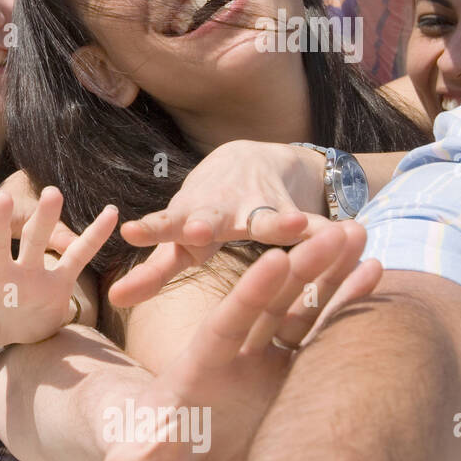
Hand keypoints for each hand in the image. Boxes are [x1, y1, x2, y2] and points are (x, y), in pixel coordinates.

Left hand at [79, 222, 382, 460]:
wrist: (172, 445)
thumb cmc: (154, 452)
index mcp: (198, 366)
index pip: (225, 324)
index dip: (248, 295)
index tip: (274, 260)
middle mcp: (233, 352)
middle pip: (268, 302)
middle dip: (299, 267)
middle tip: (333, 231)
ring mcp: (262, 356)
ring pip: (298, 305)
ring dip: (326, 271)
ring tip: (359, 233)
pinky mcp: (286, 369)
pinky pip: (318, 329)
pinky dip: (343, 300)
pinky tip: (376, 270)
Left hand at [109, 140, 327, 307]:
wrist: (250, 160)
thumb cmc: (204, 214)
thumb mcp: (180, 243)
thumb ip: (151, 274)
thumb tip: (112, 299)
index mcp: (188, 221)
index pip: (164, 228)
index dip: (149, 231)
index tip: (129, 231)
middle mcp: (219, 212)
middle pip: (209, 218)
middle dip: (203, 224)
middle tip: (198, 230)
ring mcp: (256, 207)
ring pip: (266, 218)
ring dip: (276, 224)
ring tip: (290, 228)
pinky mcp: (291, 209)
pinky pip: (314, 224)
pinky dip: (329, 230)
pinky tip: (349, 235)